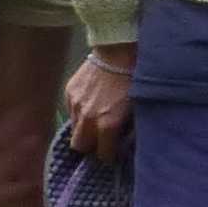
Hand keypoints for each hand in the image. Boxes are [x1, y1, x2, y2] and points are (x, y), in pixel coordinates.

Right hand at [63, 46, 135, 160]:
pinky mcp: (69, 92)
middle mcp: (88, 118)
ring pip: (74, 129)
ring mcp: (75, 104)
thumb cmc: (135, 80)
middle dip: (90, 146)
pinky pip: (71, 111)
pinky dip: (80, 112)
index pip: (102, 155)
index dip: (109, 155)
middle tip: (101, 139)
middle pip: (80, 146)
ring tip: (96, 120)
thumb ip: (129, 130)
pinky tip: (91, 103)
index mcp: (107, 125)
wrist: (119, 51)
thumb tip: (125, 143)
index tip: (114, 151)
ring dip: (84, 129)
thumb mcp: (138, 110)